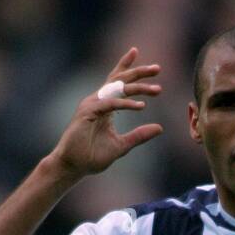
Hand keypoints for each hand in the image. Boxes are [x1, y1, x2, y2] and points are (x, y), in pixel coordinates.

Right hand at [49, 47, 163, 177]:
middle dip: (139, 72)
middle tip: (158, 68)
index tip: (152, 67)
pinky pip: (110, 103)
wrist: (74, 166)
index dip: (131, 69)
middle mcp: (99, 100)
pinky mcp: (88, 112)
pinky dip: (126, 104)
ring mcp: (92, 104)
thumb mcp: (122, 145)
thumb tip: (160, 128)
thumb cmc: (92, 156)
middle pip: (120, 79)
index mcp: (106, 105)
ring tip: (157, 89)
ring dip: (137, 87)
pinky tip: (141, 106)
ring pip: (117, 88)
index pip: (119, 82)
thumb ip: (139, 135)